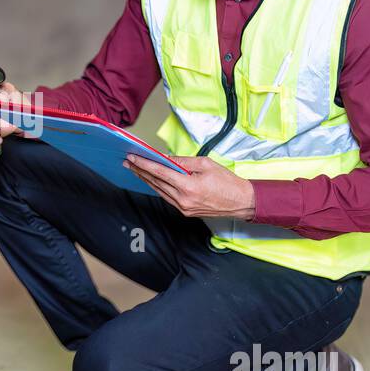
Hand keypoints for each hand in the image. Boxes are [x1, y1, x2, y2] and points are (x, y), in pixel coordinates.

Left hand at [123, 154, 255, 219]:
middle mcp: (183, 200)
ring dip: (147, 180)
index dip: (144, 164)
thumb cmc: (227, 182)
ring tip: (136, 169)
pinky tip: (152, 180)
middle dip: (141, 171)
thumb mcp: (206, 164)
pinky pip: (167, 198)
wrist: (241, 202)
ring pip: (159, 191)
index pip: (160, 172)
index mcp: (188, 186)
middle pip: (156, 182)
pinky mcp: (185, 212)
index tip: (132, 158)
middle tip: (128, 162)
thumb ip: (183, 161)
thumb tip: (166, 158)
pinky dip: (158, 188)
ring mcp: (183, 208)